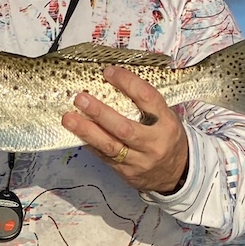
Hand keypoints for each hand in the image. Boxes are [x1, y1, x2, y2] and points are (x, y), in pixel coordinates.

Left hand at [61, 66, 188, 193]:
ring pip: (110, 146)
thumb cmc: (166, 137)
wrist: (176, 173)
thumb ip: (144, 103)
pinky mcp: (126, 172)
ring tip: (68, 118)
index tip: (108, 72)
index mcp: (166, 123)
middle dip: (100, 113)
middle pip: (125, 128)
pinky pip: (103, 156)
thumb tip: (113, 80)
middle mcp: (153, 143)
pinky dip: (89, 142)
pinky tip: (76, 132)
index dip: (127, 83)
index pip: (147, 98)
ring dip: (86, 131)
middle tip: (81, 99)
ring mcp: (139, 160)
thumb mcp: (165, 117)